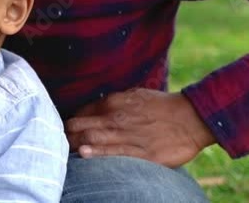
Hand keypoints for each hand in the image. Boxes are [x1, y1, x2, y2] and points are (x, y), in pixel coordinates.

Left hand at [64, 89, 215, 167]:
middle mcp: (116, 118)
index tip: (64, 130)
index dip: (70, 122)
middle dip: (66, 134)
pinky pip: (115, 153)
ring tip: (62, 149)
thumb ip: (112, 102)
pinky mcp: (141, 153)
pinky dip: (97, 152)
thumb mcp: (134, 95)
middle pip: (81, 126)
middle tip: (57, 142)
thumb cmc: (161, 106)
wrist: (191, 117)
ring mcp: (128, 135)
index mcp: (113, 102)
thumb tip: (92, 109)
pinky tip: (84, 153)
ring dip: (74, 144)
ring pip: (93, 138)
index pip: (82, 112)